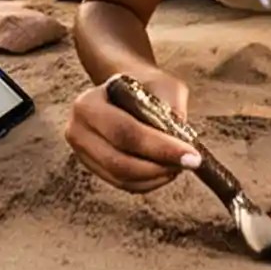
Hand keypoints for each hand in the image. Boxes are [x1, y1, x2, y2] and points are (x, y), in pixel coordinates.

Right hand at [64, 72, 200, 193]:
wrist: (125, 92)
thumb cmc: (146, 87)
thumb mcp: (165, 86)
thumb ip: (173, 109)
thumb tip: (182, 141)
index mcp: (88, 103)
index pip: (125, 132)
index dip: (160, 147)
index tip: (192, 155)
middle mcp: (77, 130)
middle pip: (119, 161)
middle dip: (159, 166)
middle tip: (190, 163)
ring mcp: (82, 153)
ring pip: (121, 177)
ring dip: (155, 177)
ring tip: (179, 165)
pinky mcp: (92, 167)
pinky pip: (122, 183)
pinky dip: (148, 182)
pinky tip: (166, 172)